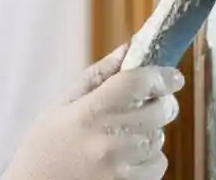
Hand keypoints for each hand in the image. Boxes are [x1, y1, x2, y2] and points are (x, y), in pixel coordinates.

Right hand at [2, 45, 184, 179]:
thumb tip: (127, 50)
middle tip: (150, 102)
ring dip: (151, 131)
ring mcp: (120, 166)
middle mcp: (108, 138)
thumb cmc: (43, 147)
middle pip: (159, 110)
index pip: (138, 83)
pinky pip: (158, 165)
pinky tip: (129, 155)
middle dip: (161, 102)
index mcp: (90, 112)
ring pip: (159, 138)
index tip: (172, 76)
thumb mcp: (61, 106)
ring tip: (126, 134)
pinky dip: (150, 157)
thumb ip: (97, 76)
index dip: (162, 76)